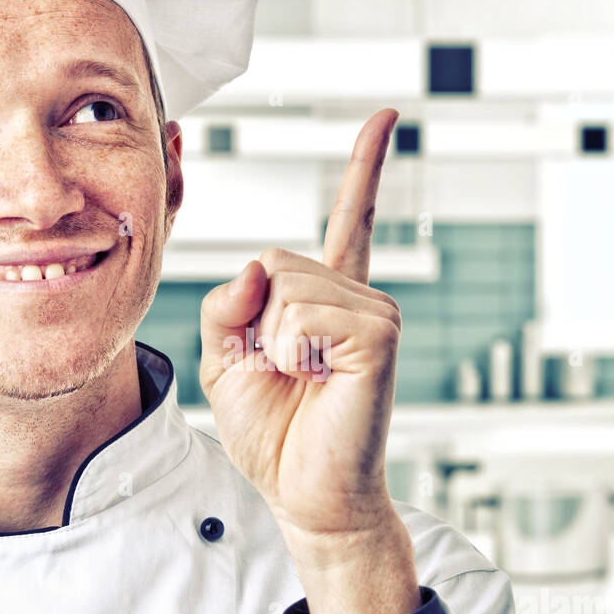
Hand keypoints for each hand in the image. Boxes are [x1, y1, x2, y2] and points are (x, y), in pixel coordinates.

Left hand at [199, 109, 418, 613]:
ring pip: (286, 285)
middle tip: (283, 372)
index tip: (386, 119)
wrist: (304, 495)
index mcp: (328, 300)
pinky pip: (304, 315)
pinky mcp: (380, 337)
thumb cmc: (273, 435)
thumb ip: (229, 305)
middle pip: (275, 261)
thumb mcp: (227, 361)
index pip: (350, 219)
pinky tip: (317, 379)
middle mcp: (360, 298)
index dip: (365, 168)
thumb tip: (257, 269)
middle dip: (254, 320)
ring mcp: (375, 314)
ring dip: (273, 342)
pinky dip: (292, 351)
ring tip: (304, 380)